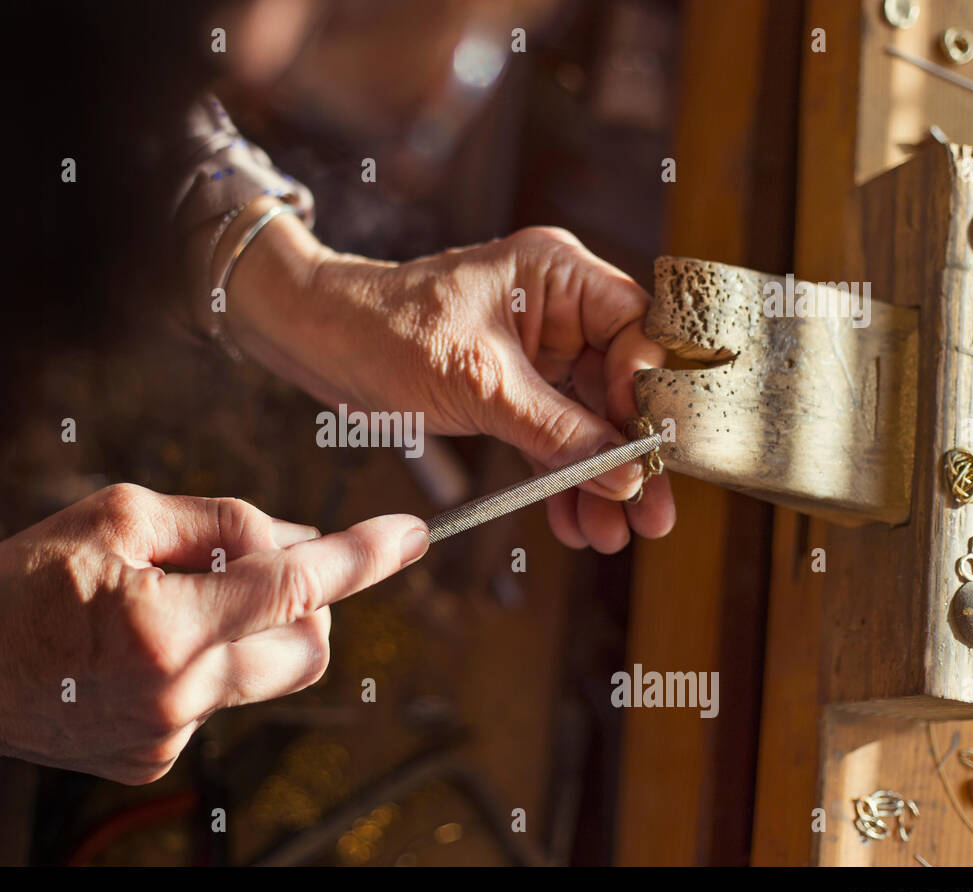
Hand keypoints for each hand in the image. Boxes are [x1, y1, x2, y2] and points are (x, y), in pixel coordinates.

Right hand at [0, 484, 427, 806]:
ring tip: (177, 602)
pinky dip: (204, 661)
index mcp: (168, 624)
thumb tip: (291, 537)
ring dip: (250, 629)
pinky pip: (217, 700)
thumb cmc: (19, 583)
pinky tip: (138, 648)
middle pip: (309, 647)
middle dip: (310, 602)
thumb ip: (217, 521)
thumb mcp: (114, 516)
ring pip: (265, 673)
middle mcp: (180, 691)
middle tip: (256, 564)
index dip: (362, 557)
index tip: (409, 534)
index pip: (296, 585)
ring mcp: (170, 733)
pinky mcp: (156, 757)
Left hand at [224, 212, 675, 551]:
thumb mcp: (478, 382)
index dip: (650, 391)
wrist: (319, 343)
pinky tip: (574, 523)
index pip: (639, 328)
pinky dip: (562, 478)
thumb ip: (556, 427)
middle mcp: (558, 308)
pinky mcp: (513, 387)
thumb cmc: (385, 332)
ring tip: (612, 535)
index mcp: (558, 275)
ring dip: (600, 478)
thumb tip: (625, 470)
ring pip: (591, 420)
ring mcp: (538, 350)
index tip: (653, 448)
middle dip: (633, 453)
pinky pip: (555, 436)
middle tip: (652, 514)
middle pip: (623, 383)